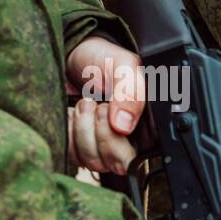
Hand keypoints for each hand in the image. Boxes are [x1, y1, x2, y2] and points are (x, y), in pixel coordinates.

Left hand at [65, 36, 146, 174]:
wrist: (75, 55)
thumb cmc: (106, 58)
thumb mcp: (124, 67)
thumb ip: (131, 94)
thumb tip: (123, 126)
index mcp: (152, 128)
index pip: (146, 157)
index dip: (126, 141)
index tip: (111, 112)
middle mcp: (132, 142)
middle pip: (119, 164)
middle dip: (102, 135)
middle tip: (98, 105)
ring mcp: (106, 148)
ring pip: (95, 162)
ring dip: (83, 131)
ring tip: (85, 103)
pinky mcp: (81, 148)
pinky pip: (73, 156)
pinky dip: (68, 133)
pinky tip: (73, 114)